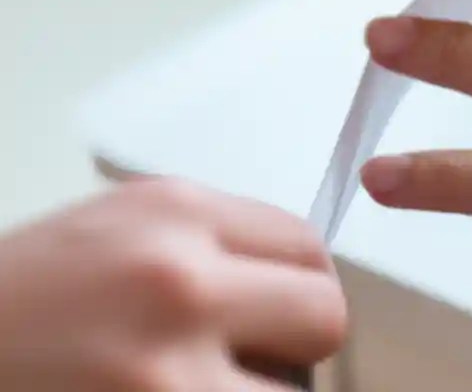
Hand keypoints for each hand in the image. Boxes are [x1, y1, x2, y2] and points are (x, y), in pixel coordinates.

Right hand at [0, 179, 345, 390]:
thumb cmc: (9, 305)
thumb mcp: (107, 234)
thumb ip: (203, 247)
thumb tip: (290, 279)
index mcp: (172, 212)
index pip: (307, 245)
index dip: (299, 287)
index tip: (281, 313)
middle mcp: (178, 278)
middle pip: (325, 317)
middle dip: (294, 348)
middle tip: (243, 365)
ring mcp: (165, 370)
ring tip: (188, 387)